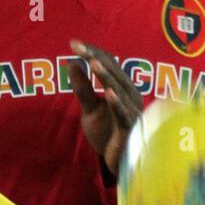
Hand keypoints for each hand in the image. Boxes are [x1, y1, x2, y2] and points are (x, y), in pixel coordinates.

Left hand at [69, 39, 143, 176]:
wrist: (117, 161)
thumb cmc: (107, 132)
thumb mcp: (90, 109)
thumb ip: (82, 88)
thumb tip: (72, 63)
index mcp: (121, 87)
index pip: (108, 64)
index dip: (92, 53)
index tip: (73, 43)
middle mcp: (130, 95)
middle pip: (114, 72)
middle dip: (96, 58)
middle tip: (79, 47)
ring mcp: (132, 111)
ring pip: (120, 90)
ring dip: (107, 76)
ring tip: (93, 63)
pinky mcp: (131, 128)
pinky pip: (125, 114)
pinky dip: (118, 104)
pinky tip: (109, 93)